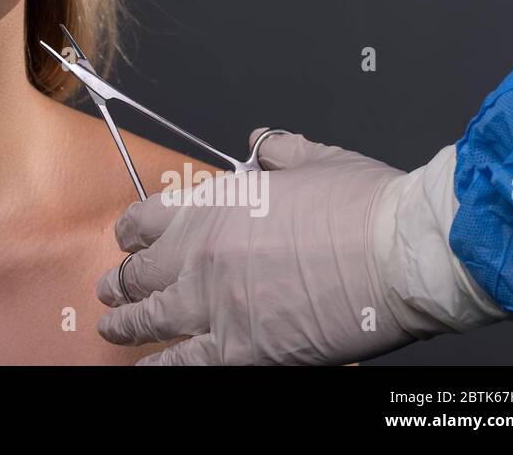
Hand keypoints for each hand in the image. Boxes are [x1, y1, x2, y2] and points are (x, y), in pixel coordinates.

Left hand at [96, 130, 412, 364]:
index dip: (131, 231)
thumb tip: (262, 144)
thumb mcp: (316, 159)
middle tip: (111, 288)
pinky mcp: (242, 349)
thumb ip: (279, 152)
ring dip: (126, 323)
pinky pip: (184, 363)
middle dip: (122, 281)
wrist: (401, 254)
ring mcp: (217, 304)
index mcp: (217, 204)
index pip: (148, 217)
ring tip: (113, 327)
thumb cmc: (367, 208)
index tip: (126, 239)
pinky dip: (160, 367)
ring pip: (151, 318)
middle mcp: (204, 253)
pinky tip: (148, 369)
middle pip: (142, 271)